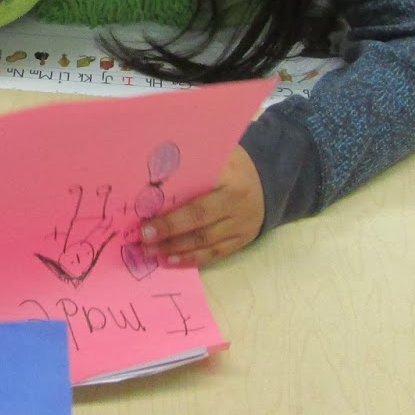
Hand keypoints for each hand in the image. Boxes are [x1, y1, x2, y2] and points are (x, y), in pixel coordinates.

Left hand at [139, 148, 265, 266]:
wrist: (271, 179)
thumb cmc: (234, 164)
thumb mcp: (220, 154)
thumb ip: (193, 162)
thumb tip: (156, 174)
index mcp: (230, 181)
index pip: (197, 203)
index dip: (171, 217)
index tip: (145, 223)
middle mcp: (237, 206)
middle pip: (199, 225)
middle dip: (168, 234)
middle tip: (143, 241)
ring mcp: (242, 226)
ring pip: (205, 242)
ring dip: (176, 249)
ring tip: (151, 252)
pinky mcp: (242, 240)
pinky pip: (215, 253)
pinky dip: (193, 258)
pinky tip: (172, 260)